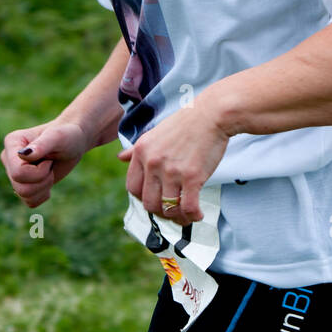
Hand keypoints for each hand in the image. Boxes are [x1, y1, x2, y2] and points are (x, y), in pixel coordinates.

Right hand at [1, 120, 88, 208]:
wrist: (74, 142)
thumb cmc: (67, 135)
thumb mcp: (58, 138)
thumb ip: (41, 145)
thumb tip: (23, 155)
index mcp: (11, 142)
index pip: (18, 173)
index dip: (39, 172)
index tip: (48, 158)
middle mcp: (8, 158)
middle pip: (20, 187)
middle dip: (43, 180)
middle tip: (51, 165)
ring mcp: (13, 172)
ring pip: (24, 196)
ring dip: (44, 186)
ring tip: (50, 170)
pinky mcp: (22, 183)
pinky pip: (29, 201)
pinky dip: (43, 194)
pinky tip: (48, 179)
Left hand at [117, 97, 228, 224]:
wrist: (211, 114)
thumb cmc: (186, 123)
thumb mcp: (154, 133)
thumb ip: (136, 149)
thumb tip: (120, 158)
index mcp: (141, 152)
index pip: (133, 188)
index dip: (143, 199)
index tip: (156, 199)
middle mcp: (153, 163)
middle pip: (148, 203)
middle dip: (161, 212)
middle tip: (172, 211)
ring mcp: (171, 171)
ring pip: (167, 208)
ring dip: (178, 217)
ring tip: (186, 215)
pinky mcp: (191, 177)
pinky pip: (188, 207)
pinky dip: (193, 216)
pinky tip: (198, 214)